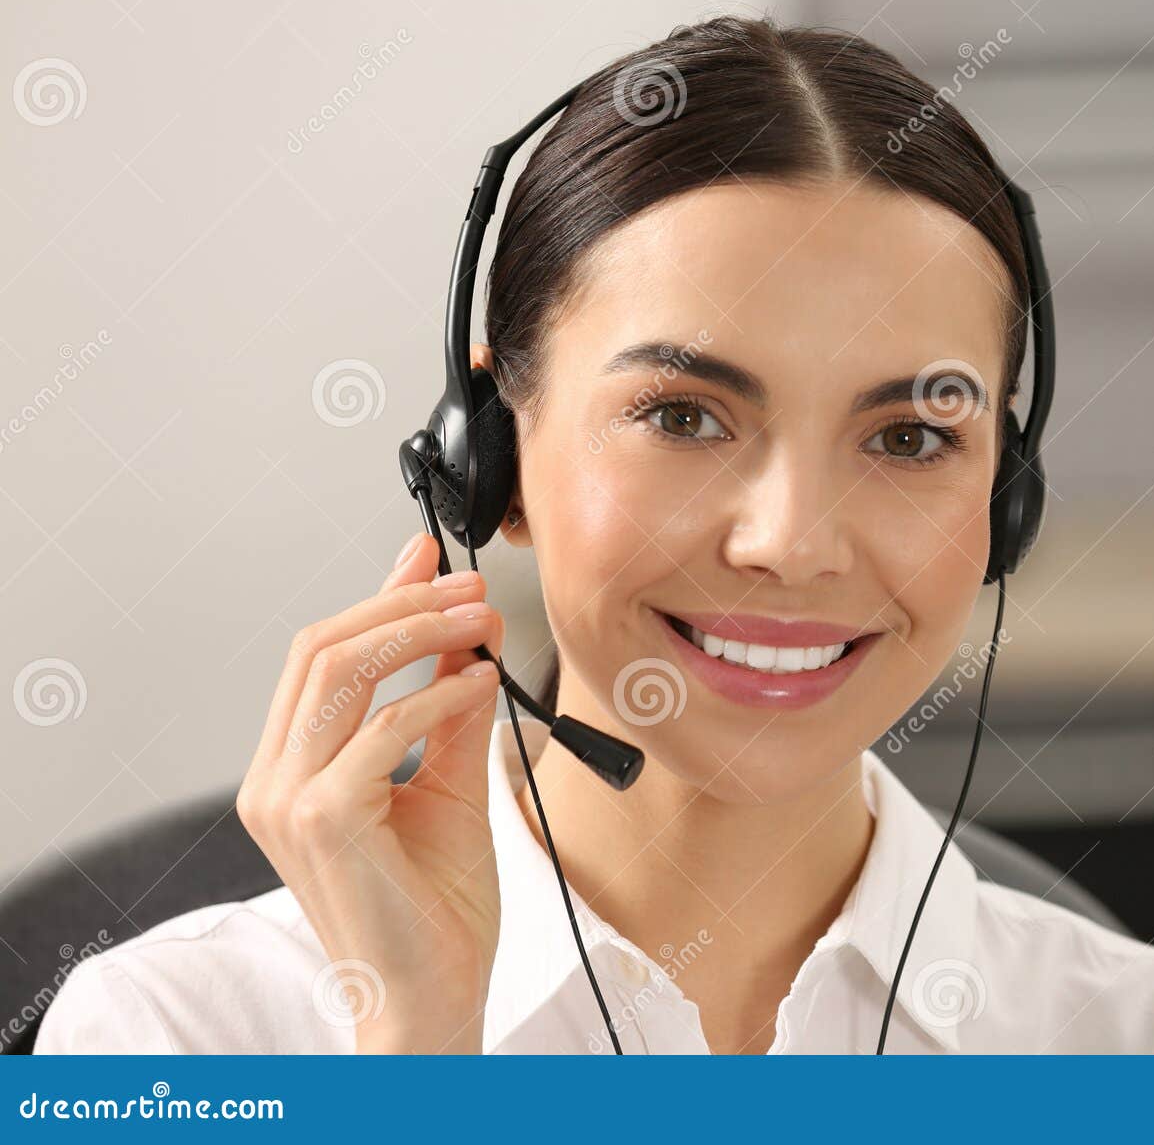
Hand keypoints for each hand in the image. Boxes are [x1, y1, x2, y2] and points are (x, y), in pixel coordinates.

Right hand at [237, 534, 505, 1052]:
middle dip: (402, 602)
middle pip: (322, 648)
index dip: (377, 595)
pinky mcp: (320, 819)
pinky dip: (439, 694)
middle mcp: (273, 780)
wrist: (433, 993)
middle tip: (470, 584)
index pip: (321, 657)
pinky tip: (483, 684)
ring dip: (420, 632)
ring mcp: (287, 799)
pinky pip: (384, 728)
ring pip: (341, 673)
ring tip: (483, 618)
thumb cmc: (435, 906)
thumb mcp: (445, 781)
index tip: (432, 557)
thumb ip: (446, 708)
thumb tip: (464, 633)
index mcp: (289, 771)